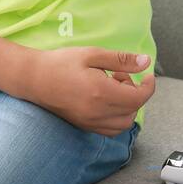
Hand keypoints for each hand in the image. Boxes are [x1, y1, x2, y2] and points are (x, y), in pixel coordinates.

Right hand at [22, 47, 155, 136]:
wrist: (33, 78)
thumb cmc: (61, 62)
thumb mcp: (93, 54)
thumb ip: (121, 60)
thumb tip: (145, 61)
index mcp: (102, 92)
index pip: (139, 97)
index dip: (149, 86)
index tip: (148, 74)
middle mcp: (98, 112)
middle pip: (133, 111)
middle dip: (135, 93)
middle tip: (120, 75)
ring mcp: (90, 122)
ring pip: (123, 123)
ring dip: (127, 107)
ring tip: (112, 87)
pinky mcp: (84, 126)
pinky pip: (110, 129)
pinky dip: (117, 118)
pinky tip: (106, 100)